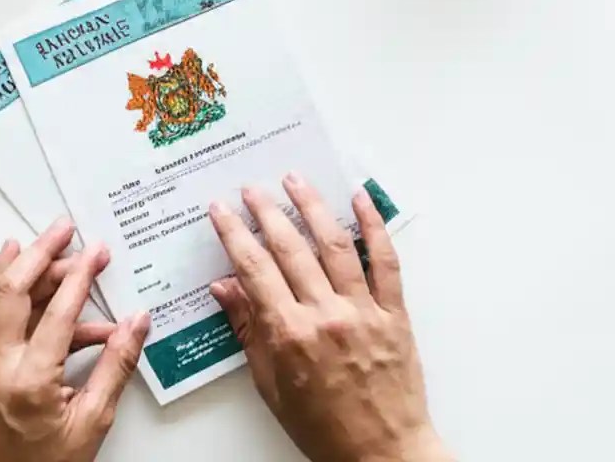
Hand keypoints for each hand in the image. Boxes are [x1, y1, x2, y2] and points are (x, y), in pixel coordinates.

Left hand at [0, 219, 150, 461]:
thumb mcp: (93, 422)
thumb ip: (116, 366)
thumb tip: (136, 322)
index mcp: (29, 382)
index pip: (58, 312)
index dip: (80, 276)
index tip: (97, 254)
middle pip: (14, 292)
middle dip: (42, 254)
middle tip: (65, 230)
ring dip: (16, 267)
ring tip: (41, 243)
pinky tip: (8, 275)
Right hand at [207, 174, 450, 461]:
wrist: (382, 453)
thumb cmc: (324, 428)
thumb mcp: (271, 386)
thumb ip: (249, 331)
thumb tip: (225, 288)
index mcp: (290, 335)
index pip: (255, 269)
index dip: (234, 234)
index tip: (220, 211)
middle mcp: (326, 316)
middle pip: (291, 249)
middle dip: (267, 212)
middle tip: (251, 188)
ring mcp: (363, 311)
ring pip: (335, 244)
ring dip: (312, 207)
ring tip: (295, 180)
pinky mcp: (394, 313)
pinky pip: (385, 261)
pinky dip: (374, 226)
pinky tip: (360, 200)